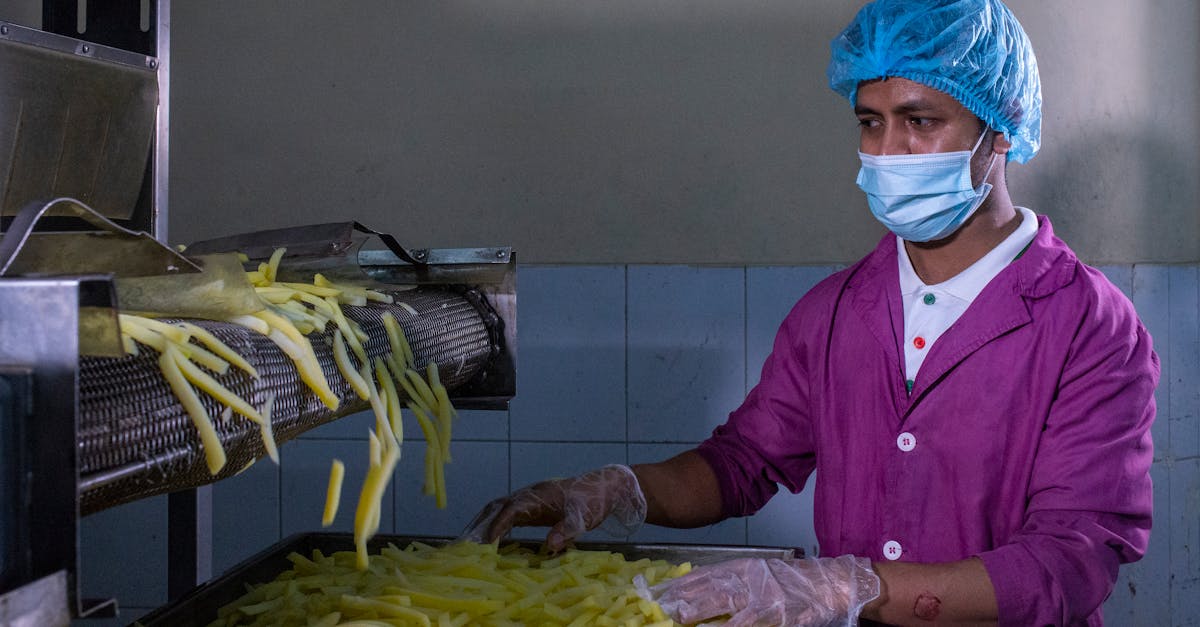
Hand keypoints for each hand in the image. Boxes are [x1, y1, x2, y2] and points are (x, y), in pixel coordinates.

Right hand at [460, 464, 646, 552]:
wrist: (605, 487)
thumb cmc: (593, 502)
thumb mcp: (583, 518)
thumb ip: (567, 530)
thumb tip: (550, 546)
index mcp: (539, 496)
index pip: (511, 509)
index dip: (498, 525)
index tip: (487, 543)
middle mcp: (530, 494)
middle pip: (498, 506)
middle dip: (481, 522)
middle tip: (465, 542)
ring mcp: (532, 498)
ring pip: (501, 507)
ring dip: (485, 522)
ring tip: (470, 541)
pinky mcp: (535, 505)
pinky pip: (510, 513)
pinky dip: (497, 523)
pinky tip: (493, 539)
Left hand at [640, 555, 879, 626]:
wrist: (830, 583)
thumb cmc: (792, 581)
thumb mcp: (758, 574)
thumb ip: (731, 579)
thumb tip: (697, 589)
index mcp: (744, 567)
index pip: (705, 573)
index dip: (681, 583)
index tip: (658, 590)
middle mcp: (750, 578)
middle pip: (710, 587)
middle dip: (684, 596)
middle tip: (660, 605)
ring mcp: (763, 596)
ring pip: (726, 603)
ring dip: (701, 611)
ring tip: (679, 617)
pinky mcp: (777, 614)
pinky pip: (749, 623)